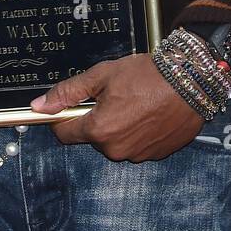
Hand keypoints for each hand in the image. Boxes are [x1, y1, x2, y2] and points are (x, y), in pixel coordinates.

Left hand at [30, 54, 203, 160]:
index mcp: (99, 130)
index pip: (64, 134)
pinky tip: (148, 112)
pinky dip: (137, 132)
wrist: (190, 81)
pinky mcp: (155, 155)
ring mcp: (137, 155)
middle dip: (96, 118)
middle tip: (112, 95)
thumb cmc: (146, 74)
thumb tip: (39, 106)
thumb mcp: (102, 75)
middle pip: (91, 138)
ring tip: (134, 102)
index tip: (71, 105)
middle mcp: (116, 150)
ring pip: (114, 142)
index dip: (63, 118)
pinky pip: (136, 146)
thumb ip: (68, 92)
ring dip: (118, 126)